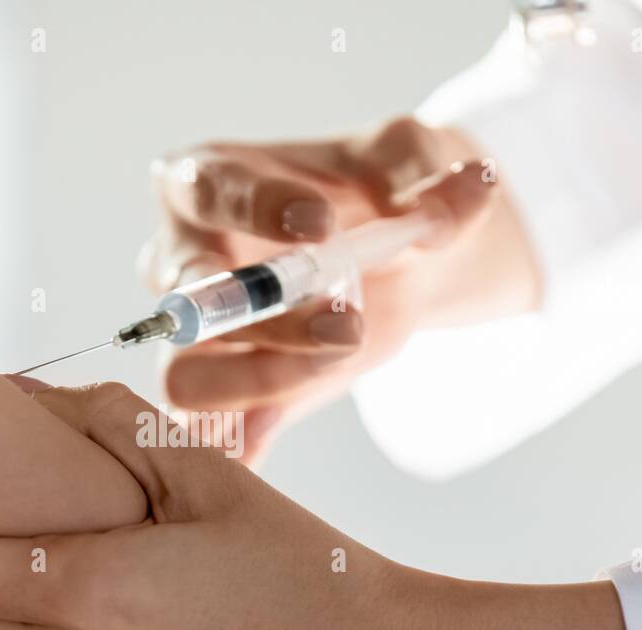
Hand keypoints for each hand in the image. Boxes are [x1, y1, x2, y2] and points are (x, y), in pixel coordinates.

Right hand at [139, 119, 497, 464]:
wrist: (396, 259)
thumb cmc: (376, 195)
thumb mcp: (410, 164)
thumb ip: (430, 175)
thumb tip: (459, 199)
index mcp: (209, 181)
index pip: (208, 190)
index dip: (256, 208)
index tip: (322, 224)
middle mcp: (182, 261)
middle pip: (189, 298)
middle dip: (262, 314)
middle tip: (346, 322)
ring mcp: (194, 338)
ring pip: (185, 376)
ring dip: (259, 381)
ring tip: (338, 363)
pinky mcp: (220, 396)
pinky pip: (205, 435)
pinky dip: (232, 450)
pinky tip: (265, 452)